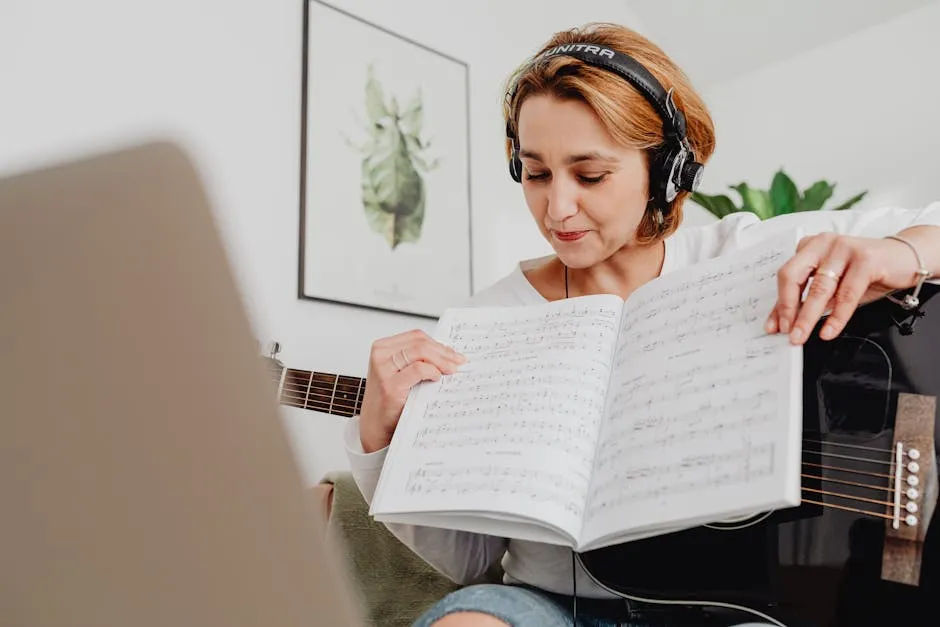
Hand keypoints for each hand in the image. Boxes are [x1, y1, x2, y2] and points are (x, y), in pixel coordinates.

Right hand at [358, 329, 465, 452]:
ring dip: (441, 360)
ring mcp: (383, 370)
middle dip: (444, 352)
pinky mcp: (390, 386)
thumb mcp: (400, 373)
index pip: (416, 336)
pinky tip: (437, 378)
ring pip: (420, 351)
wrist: (375, 425)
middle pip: (420, 342)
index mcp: (383, 348)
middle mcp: (380, 355)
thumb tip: (447, 354)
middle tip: (458, 362)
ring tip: (451, 370)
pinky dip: (432, 371)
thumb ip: (416, 360)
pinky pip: (418, 369)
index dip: (438, 344)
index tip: (453, 354)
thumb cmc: (389, 400)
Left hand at [767, 232, 923, 344]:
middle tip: (787, 332)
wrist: (906, 258)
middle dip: (788, 308)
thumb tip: (783, 322)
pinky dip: (837, 316)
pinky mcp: (866, 259)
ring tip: (802, 335)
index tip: (774, 326)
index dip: (779, 304)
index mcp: (810, 247)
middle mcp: (824, 243)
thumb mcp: (832, 285)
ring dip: (808, 316)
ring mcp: (844, 248)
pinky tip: (829, 331)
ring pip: (820, 288)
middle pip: (795, 276)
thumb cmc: (865, 272)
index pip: (786, 276)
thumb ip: (808, 298)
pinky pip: (846, 294)